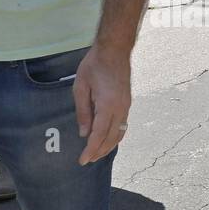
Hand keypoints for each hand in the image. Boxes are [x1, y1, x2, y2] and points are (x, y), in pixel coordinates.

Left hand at [74, 43, 131, 165]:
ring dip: (109, 146)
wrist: (114, 50)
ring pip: (119, 134)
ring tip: (97, 153)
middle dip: (99, 152)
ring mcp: (126, 106)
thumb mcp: (81, 87)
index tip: (83, 160)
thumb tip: (84, 133)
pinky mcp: (127, 103)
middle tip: (87, 160)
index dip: (91, 150)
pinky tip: (108, 139)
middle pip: (111, 138)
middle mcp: (120, 108)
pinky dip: (115, 136)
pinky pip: (123, 125)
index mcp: (107, 105)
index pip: (99, 135)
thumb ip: (83, 112)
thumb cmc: (94, 65)